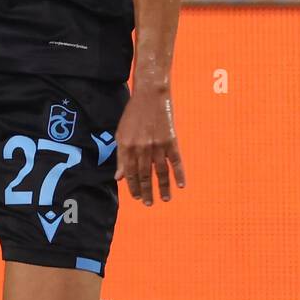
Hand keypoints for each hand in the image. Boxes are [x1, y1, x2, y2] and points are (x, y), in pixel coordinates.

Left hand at [114, 84, 185, 205]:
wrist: (150, 95)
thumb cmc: (133, 114)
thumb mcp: (121, 133)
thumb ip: (120, 156)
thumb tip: (119, 177)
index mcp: (127, 146)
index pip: (130, 173)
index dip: (133, 186)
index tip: (136, 197)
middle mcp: (141, 148)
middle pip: (144, 175)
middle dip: (146, 192)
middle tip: (148, 204)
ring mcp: (157, 145)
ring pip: (160, 172)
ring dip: (162, 187)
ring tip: (164, 199)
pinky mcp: (171, 140)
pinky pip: (176, 161)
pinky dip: (179, 174)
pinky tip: (181, 185)